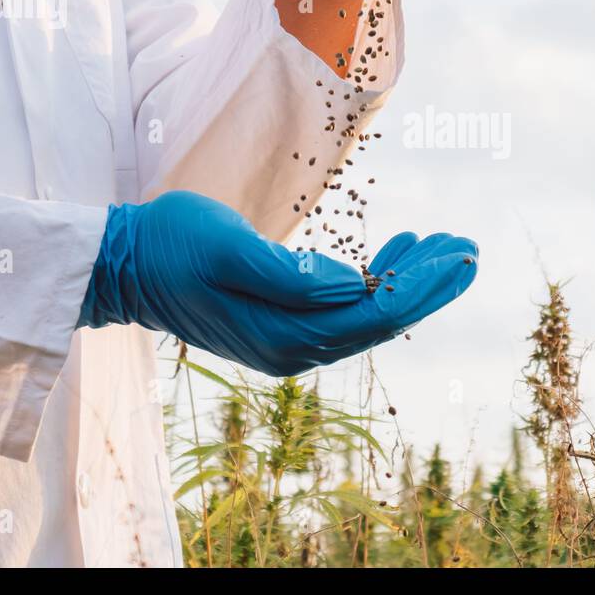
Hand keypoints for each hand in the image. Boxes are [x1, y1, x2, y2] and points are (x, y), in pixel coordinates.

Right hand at [78, 191, 478, 375]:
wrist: (124, 266)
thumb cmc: (172, 244)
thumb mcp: (228, 248)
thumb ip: (289, 274)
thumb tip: (352, 287)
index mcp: (287, 335)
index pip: (378, 312)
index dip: (425, 284)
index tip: (462, 252)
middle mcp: (296, 350)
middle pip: (383, 319)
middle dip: (431, 284)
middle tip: (470, 248)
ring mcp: (291, 342)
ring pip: (370, 315)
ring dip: (410, 281)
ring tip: (445, 244)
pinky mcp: (284, 326)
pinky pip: (347, 310)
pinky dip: (378, 281)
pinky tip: (398, 253)